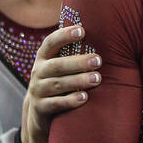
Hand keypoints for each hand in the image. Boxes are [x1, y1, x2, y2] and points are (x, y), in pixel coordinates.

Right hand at [20, 24, 98, 142]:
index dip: (64, 36)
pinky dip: (70, 101)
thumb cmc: (60, 81)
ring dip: (78, 81)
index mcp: (44, 58)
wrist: (41, 111)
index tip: (82, 31)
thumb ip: (74, 53)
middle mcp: (38, 72)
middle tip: (98, 60)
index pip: (50, 43)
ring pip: (57, 84)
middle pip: (56, 65)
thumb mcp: (61, 66)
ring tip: (97, 78)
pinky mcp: (41, 108)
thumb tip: (104, 34)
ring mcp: (38, 90)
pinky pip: (55, 104)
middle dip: (78, 62)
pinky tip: (84, 97)